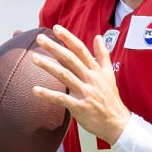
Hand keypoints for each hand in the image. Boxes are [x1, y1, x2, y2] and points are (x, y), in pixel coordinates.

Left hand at [31, 24, 130, 144]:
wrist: (117, 123)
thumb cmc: (111, 99)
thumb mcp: (109, 74)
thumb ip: (102, 55)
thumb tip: (98, 37)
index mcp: (96, 70)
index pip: (80, 50)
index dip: (68, 38)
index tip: (56, 28)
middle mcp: (90, 78)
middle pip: (70, 59)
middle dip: (55, 47)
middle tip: (40, 38)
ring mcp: (85, 92)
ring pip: (65, 75)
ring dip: (49, 66)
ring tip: (34, 58)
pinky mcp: (79, 107)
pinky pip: (61, 99)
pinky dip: (48, 94)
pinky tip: (35, 90)